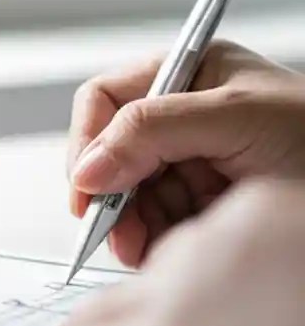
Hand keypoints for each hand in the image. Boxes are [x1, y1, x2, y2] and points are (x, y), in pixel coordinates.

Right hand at [68, 41, 304, 266]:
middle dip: (110, 195)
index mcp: (189, 74)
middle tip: (116, 233)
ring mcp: (193, 161)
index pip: (106, 100)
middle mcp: (184, 115)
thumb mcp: (238, 118)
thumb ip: (155, 129)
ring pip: (128, 195)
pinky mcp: (204, 203)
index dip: (88, 142)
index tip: (87, 190)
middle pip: (110, 153)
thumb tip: (89, 166)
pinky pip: (155, 223)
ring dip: (130, 225)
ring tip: (145, 251)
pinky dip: (152, 241)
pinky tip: (166, 252)